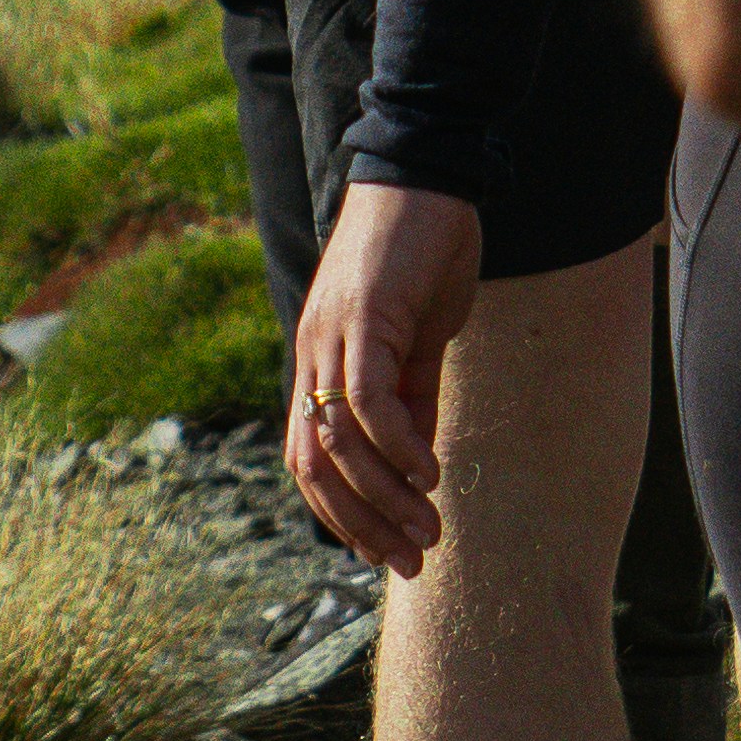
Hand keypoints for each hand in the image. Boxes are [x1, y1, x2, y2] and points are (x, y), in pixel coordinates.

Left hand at [289, 182, 479, 573]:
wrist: (425, 180)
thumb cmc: (422, 257)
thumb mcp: (418, 344)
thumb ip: (412, 401)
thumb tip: (417, 468)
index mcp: (319, 363)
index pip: (309, 460)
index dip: (341, 514)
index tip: (385, 554)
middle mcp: (312, 354)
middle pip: (314, 464)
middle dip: (362, 524)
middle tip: (411, 561)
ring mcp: (331, 336)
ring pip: (340, 441)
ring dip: (386, 497)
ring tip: (431, 527)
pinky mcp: (362, 318)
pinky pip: (369, 400)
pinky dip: (396, 446)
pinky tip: (431, 474)